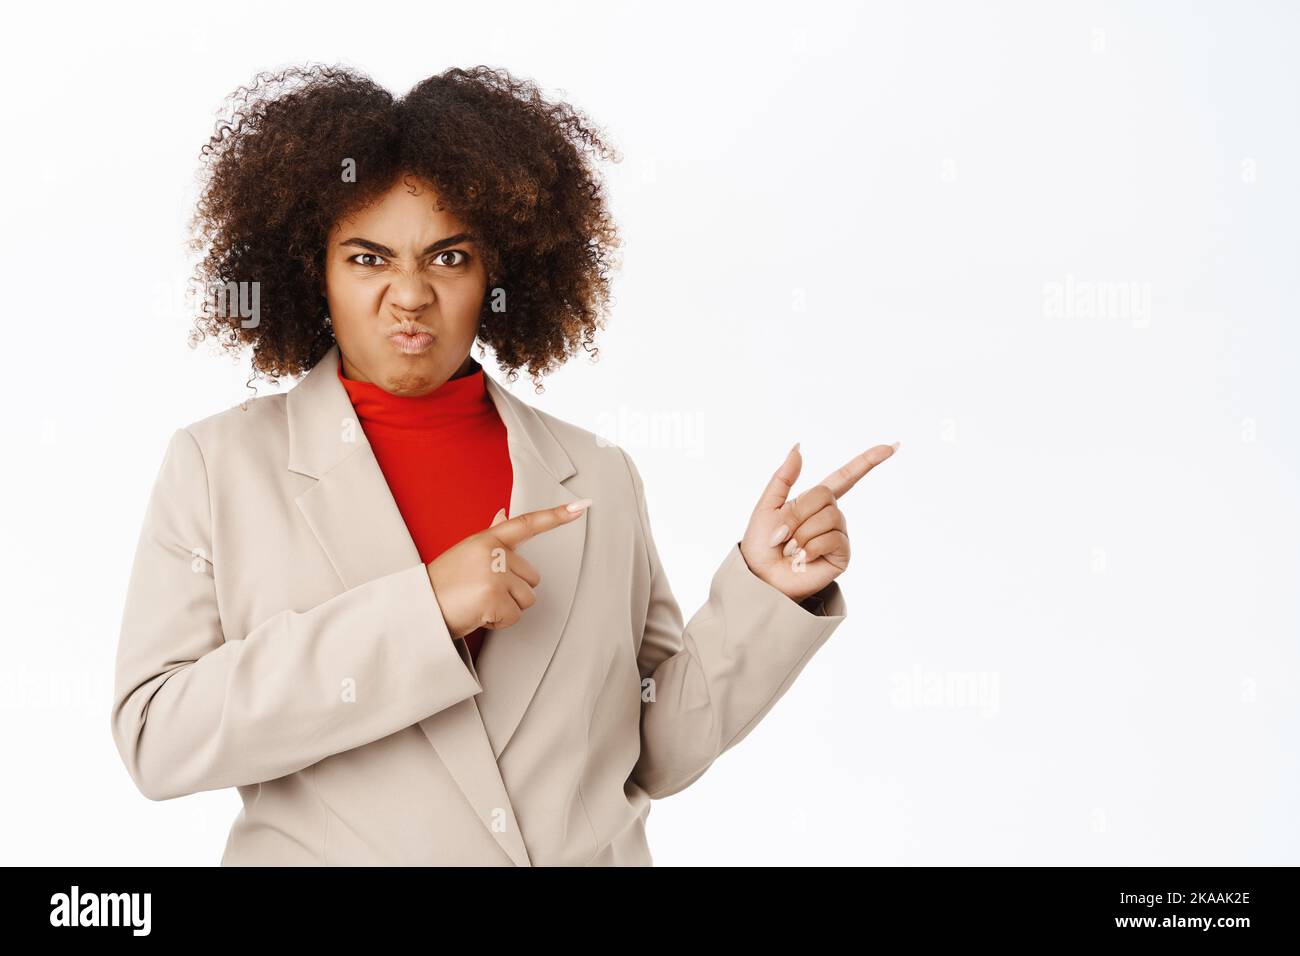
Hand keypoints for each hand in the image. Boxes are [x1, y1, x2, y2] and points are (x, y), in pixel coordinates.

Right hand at [426, 499, 591, 639]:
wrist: (418, 608)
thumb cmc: (443, 584)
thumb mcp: (467, 554)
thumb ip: (491, 538)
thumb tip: (503, 513)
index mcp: (487, 539)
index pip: (526, 524)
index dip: (556, 516)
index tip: (581, 507)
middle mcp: (493, 552)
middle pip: (532, 578)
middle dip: (512, 592)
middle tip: (481, 593)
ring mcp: (494, 574)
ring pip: (526, 600)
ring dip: (505, 608)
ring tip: (477, 603)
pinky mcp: (494, 597)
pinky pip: (514, 616)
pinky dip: (498, 622)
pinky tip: (478, 614)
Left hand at [739, 442, 897, 602]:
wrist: (761, 576)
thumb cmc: (762, 544)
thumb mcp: (768, 505)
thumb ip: (783, 477)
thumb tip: (798, 447)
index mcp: (814, 502)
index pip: (845, 477)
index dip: (867, 462)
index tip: (891, 447)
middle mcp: (831, 516)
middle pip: (825, 496)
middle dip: (797, 514)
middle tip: (783, 534)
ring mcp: (838, 535)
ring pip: (829, 518)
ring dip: (802, 533)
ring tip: (791, 549)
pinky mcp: (842, 555)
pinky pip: (832, 539)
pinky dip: (811, 548)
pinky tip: (803, 558)